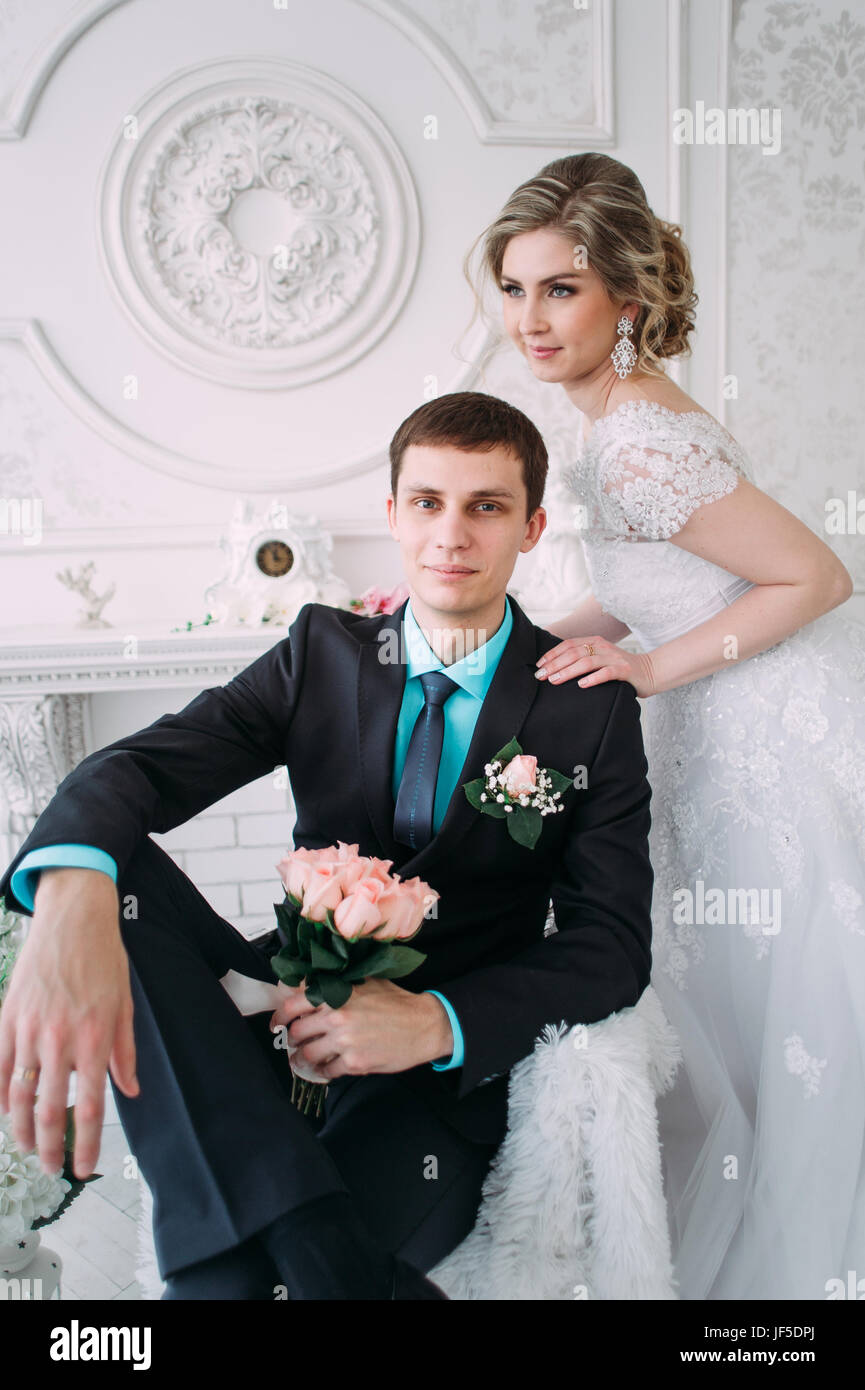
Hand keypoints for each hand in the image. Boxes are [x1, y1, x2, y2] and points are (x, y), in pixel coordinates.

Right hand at [0, 868, 138, 1179]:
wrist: (73, 918)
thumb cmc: (104, 960)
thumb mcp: (125, 1004)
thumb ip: (125, 1052)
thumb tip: (130, 1091)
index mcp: (95, 1038)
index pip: (90, 1106)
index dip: (85, 1145)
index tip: (83, 1167)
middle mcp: (60, 1039)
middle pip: (50, 1111)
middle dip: (50, 1148)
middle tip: (51, 1169)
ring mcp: (29, 1030)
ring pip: (19, 1096)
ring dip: (22, 1129)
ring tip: (28, 1147)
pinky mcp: (7, 1018)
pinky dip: (1, 1095)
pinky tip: (6, 1111)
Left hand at [268, 978, 451, 1078]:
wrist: (423, 1024)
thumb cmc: (396, 1002)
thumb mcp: (365, 981)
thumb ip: (336, 983)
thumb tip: (308, 985)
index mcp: (336, 993)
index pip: (293, 1005)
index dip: (280, 1017)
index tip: (278, 1025)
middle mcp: (337, 1016)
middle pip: (297, 1033)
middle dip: (293, 1040)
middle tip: (295, 1043)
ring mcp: (344, 1041)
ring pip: (308, 1054)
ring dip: (303, 1059)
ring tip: (305, 1059)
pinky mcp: (354, 1063)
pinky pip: (327, 1072)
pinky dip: (324, 1071)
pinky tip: (328, 1068)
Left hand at [536, 635, 655, 696]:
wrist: (651, 671)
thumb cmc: (620, 668)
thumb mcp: (601, 658)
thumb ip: (583, 658)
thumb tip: (555, 667)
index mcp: (595, 642)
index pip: (568, 644)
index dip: (552, 654)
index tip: (539, 665)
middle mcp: (603, 647)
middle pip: (574, 653)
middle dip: (555, 664)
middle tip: (541, 676)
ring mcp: (614, 657)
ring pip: (587, 662)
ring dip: (568, 671)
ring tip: (555, 680)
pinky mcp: (624, 670)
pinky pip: (606, 673)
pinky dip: (593, 678)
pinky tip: (582, 685)